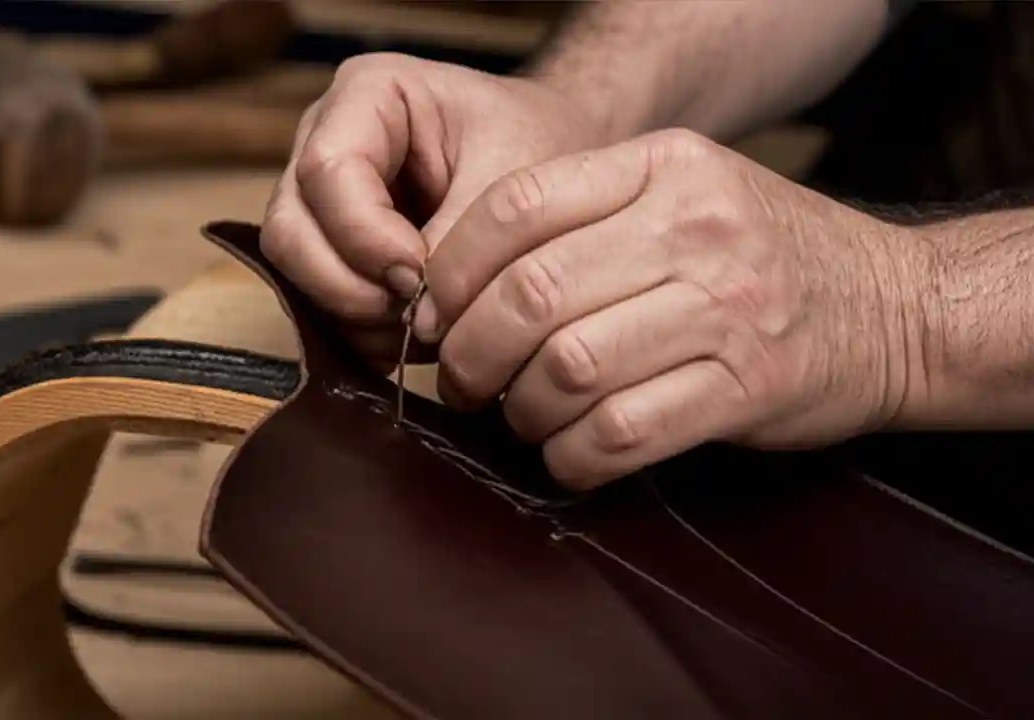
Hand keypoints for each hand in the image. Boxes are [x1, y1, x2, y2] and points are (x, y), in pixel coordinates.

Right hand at [260, 53, 606, 367]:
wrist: (557, 170)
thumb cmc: (539, 149)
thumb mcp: (518, 177)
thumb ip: (464, 238)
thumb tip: (419, 313)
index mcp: (367, 95)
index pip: (328, 170)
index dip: (365, 235)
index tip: (421, 275)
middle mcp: (324, 143)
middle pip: (290, 230)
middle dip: (348, 287)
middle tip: (414, 315)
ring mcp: (320, 203)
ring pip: (295, 276)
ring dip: (357, 317)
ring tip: (426, 328)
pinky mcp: (331, 254)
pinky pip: (319, 306)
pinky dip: (364, 334)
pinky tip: (418, 336)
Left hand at [418, 129, 929, 488]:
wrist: (901, 305)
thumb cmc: (763, 254)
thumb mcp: (684, 194)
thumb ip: (584, 220)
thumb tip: (452, 289)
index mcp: (664, 166)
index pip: (517, 207)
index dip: (451, 272)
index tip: (434, 315)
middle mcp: (695, 227)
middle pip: (530, 294)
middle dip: (470, 353)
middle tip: (463, 381)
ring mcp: (728, 309)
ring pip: (570, 367)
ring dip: (522, 409)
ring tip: (522, 417)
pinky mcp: (749, 388)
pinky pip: (624, 432)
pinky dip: (575, 456)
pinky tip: (569, 455)